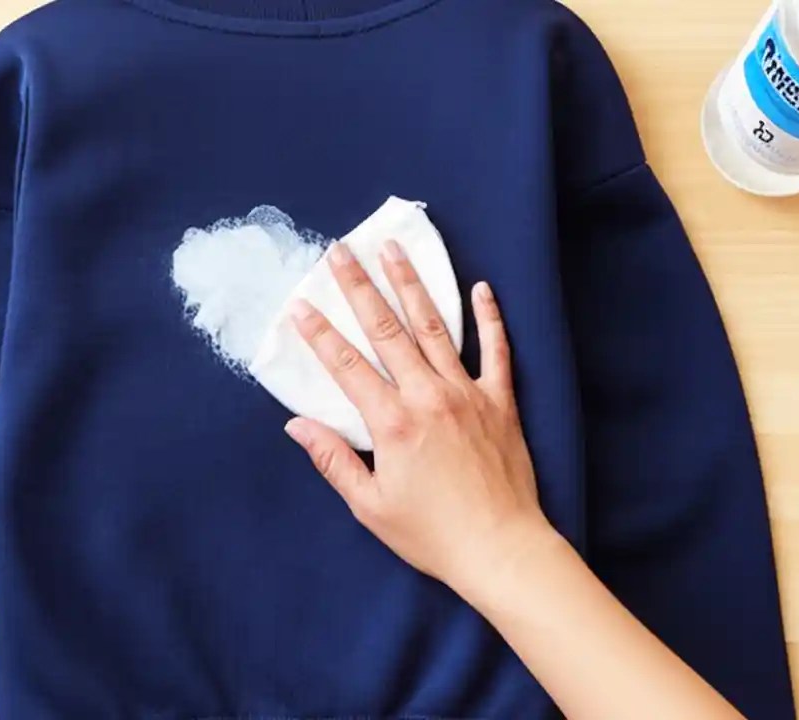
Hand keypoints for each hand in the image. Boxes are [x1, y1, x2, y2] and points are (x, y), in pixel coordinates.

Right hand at [283, 240, 550, 592]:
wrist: (501, 548)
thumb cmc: (432, 535)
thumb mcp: (370, 506)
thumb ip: (333, 460)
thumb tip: (297, 427)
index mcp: (392, 424)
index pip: (346, 366)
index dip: (320, 333)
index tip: (301, 304)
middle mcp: (428, 397)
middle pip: (387, 331)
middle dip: (361, 287)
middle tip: (342, 252)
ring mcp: (467, 394)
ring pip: (435, 328)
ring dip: (413, 285)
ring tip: (395, 251)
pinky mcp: (500, 402)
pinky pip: (496, 351)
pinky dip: (490, 318)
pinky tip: (482, 288)